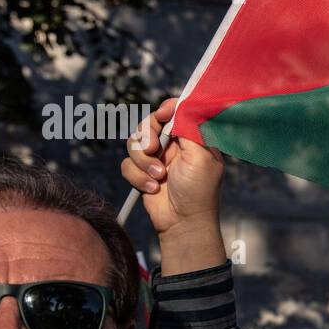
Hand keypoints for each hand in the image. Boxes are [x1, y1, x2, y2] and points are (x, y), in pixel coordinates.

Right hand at [120, 97, 226, 274]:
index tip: (162, 115)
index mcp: (192, 139)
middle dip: (146, 135)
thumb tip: (182, 105)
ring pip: (134, 144)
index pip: (177, 112)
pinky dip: (137, 177)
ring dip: (143, 162)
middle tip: (151, 149)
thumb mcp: (201, 156)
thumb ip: (191, 128)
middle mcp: (174, 146)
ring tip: (158, 178)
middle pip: (149, 124)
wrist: (183, 223)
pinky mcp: (142, 174)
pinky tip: (152, 189)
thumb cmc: (198, 191)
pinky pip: (127, 165)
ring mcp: (157, 159)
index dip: (167, 109)